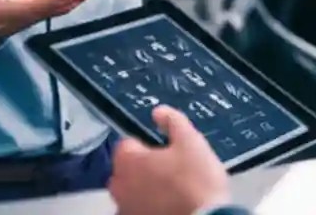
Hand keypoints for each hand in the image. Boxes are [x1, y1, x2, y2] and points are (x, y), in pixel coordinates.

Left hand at [108, 106, 229, 214]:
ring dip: (143, 190)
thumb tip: (158, 111)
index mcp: (128, 161)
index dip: (146, 144)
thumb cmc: (196, 181)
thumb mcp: (191, 142)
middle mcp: (119, 186)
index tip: (165, 150)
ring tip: (171, 193)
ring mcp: (125, 209)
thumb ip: (173, 121)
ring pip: (131, 193)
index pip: (127, 143)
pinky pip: (137, 210)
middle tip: (170, 171)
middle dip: (142, 168)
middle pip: (126, 170)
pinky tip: (168, 208)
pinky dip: (148, 208)